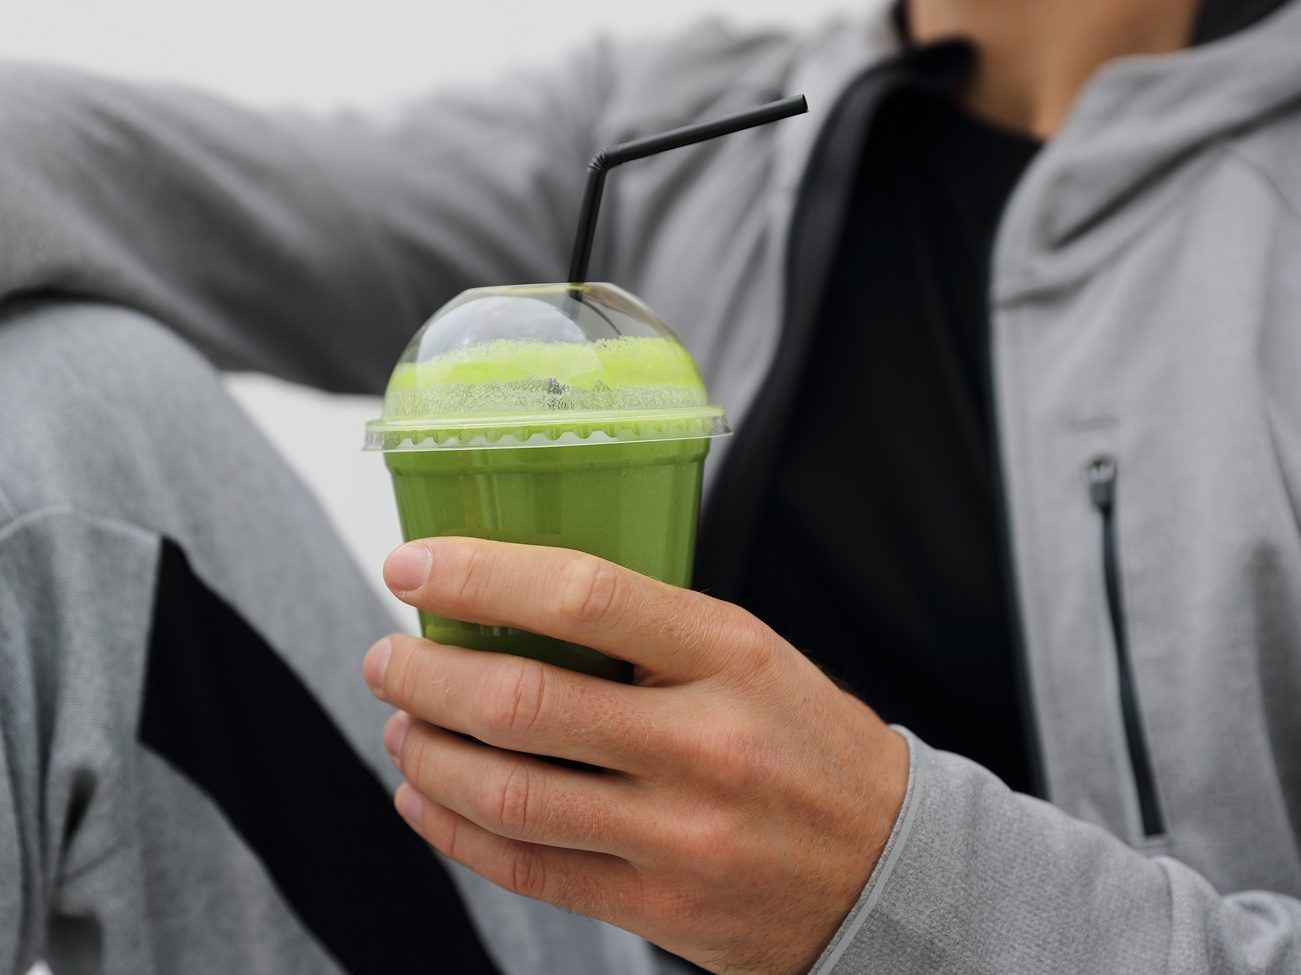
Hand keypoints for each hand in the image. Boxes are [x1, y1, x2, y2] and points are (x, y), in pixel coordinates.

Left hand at [363, 538, 908, 974]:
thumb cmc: (803, 739)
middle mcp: (705, 742)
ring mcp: (680, 834)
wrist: (888, 867)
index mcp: (730, 654)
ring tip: (401, 725)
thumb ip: (648, 631)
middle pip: (524, 702)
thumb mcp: (751, 654)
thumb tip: (510, 602)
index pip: (584, 595)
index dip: (479, 574)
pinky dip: (454, 829)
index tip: (411, 563)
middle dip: (426, 675)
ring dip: (427, 753)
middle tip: (389, 657)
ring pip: (508, 794)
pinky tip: (425, 796)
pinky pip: (526, 868)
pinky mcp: (658, 906)